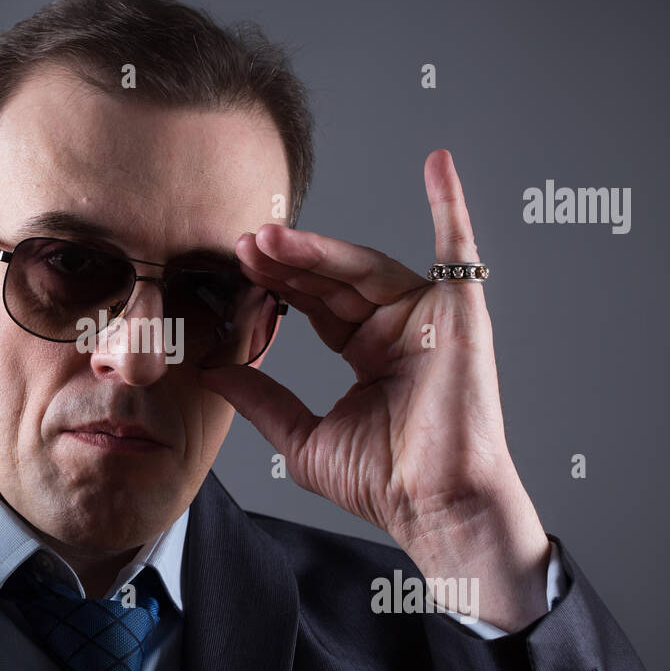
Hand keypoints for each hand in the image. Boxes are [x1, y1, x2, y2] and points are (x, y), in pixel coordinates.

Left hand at [200, 149, 549, 629]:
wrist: (434, 506)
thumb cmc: (384, 483)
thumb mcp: (302, 436)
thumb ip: (260, 398)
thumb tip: (211, 371)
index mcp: (366, 352)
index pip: (314, 304)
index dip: (276, 284)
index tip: (235, 267)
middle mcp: (396, 328)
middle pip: (333, 279)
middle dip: (286, 262)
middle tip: (241, 244)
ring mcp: (427, 317)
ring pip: (364, 266)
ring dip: (318, 249)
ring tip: (269, 239)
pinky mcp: (459, 314)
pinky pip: (458, 251)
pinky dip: (451, 204)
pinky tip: (437, 164)